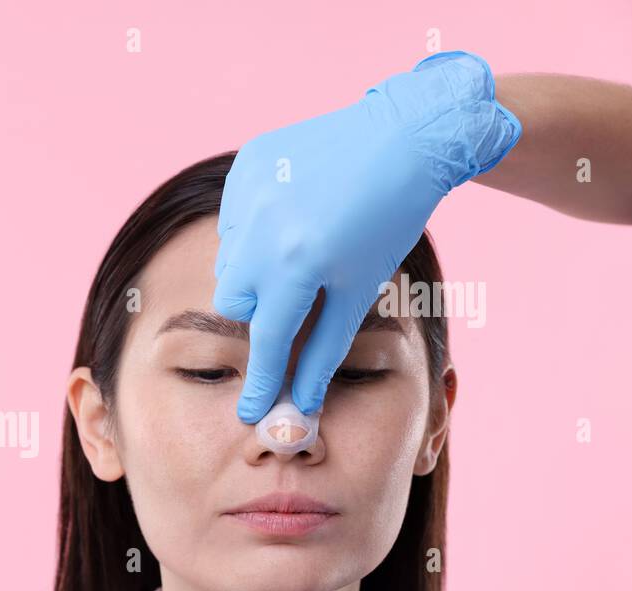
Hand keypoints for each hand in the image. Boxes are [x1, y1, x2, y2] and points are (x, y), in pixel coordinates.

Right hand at [213, 51, 520, 422]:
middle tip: (295, 292)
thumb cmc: (388, 219)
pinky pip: (232, 219)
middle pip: (233, 302)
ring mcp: (248, 192)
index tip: (250, 413)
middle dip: (258, 308)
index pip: (268, 339)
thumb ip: (323, 350)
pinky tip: (291, 211)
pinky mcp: (245, 165)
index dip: (261, 380)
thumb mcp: (359, 290)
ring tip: (298, 243)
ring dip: (255, 266)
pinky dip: (254, 227)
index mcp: (298, 263)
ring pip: (229, 260)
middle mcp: (262, 228)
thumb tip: (300, 403)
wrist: (402, 135)